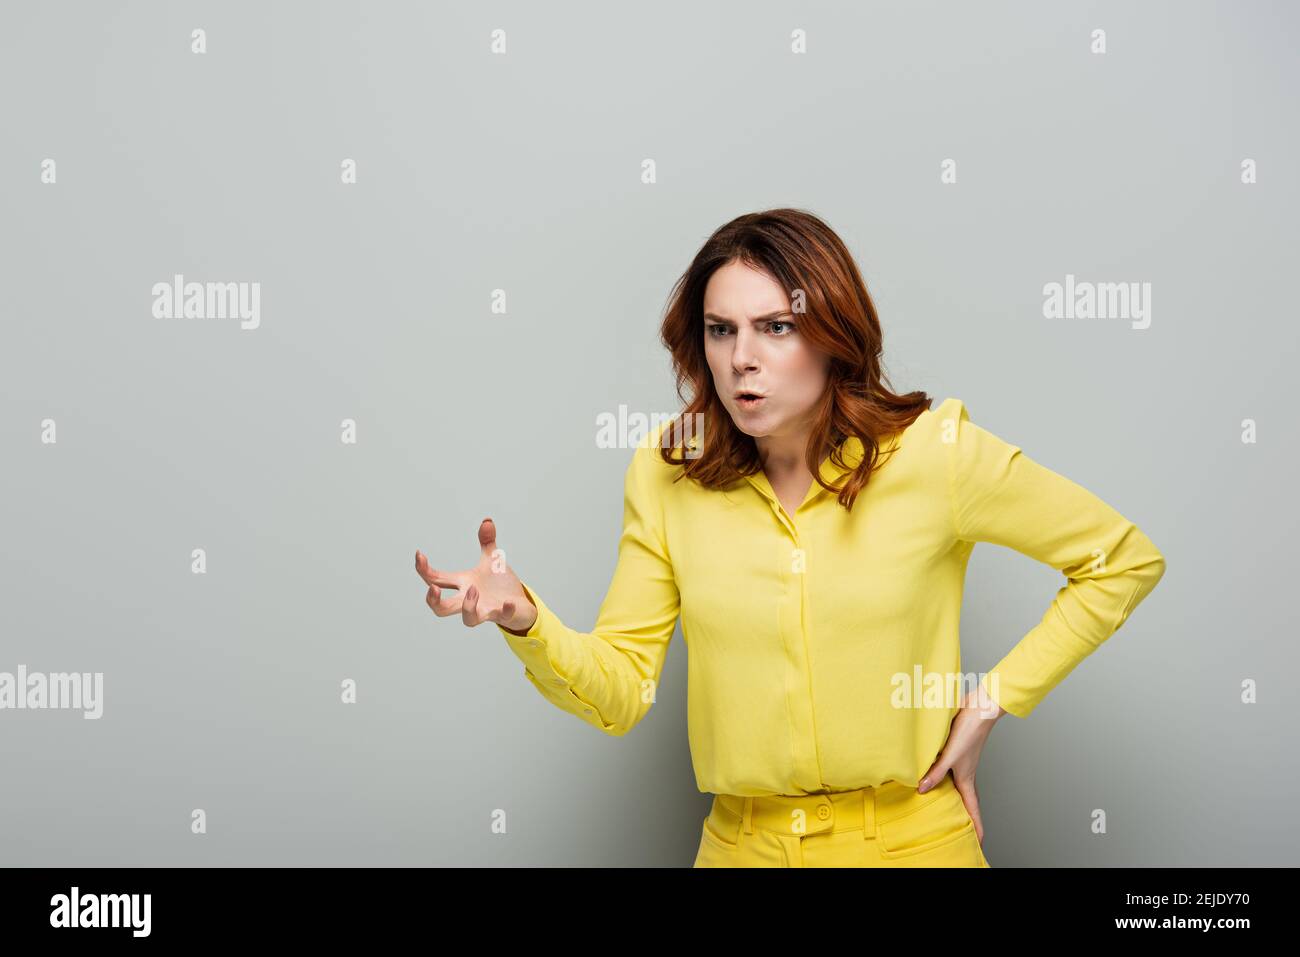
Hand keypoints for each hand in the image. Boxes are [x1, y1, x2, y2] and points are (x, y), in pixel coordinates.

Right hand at [414, 517, 537, 632]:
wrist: (521, 605)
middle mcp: (470, 600)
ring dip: (467, 606)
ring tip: (474, 589)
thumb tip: (487, 520)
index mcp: (463, 583)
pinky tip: (508, 602)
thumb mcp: (491, 559)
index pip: (436, 579)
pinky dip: (505, 610)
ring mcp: (486, 609)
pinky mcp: (503, 615)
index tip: (419, 554)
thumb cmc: (499, 585)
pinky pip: (502, 616)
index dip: (423, 570)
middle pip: (441, 608)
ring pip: (468, 620)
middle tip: (433, 588)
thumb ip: (486, 542)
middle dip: (433, 600)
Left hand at [914, 683, 1005, 844]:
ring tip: (943, 804)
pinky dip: (940, 773)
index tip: (979, 841)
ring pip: (956, 782)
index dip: (976, 826)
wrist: (978, 707)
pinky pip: (947, 766)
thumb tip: (922, 790)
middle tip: (963, 829)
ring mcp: (961, 760)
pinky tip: (930, 769)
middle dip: (965, 814)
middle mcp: (964, 771)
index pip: (972, 808)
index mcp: (966, 778)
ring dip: (952, 794)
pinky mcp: (955, 747)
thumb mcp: (950, 755)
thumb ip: (936, 772)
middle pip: (965, 798)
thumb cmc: (969, 731)